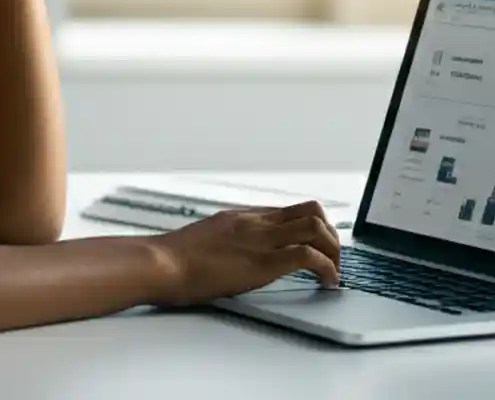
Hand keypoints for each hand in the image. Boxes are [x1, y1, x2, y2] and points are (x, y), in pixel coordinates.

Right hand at [147, 201, 342, 306]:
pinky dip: (327, 269)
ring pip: (316, 227)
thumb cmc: (171, 259)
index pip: (289, 211)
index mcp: (242, 217)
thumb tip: (227, 257)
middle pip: (311, 211)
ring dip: (334, 250)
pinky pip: (308, 256)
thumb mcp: (203, 240)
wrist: (161, 263)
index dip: (311, 227)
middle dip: (330, 234)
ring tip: (334, 272)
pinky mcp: (263, 261)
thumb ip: (223, 242)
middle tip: (332, 258)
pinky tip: (327, 283)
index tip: (317, 245)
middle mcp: (256, 222)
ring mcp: (261, 239)